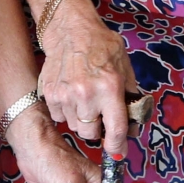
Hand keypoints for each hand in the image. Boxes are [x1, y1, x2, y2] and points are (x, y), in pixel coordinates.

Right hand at [37, 0, 133, 159]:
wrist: (71, 30)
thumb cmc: (102, 47)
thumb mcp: (126, 68)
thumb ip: (131, 98)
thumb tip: (133, 127)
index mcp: (110, 87)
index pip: (115, 129)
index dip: (117, 146)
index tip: (118, 152)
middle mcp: (87, 94)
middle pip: (91, 134)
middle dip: (98, 129)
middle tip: (100, 114)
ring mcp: (65, 95)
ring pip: (75, 128)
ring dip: (82, 120)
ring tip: (86, 100)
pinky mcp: (50, 94)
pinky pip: (60, 118)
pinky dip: (67, 113)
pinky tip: (72, 96)